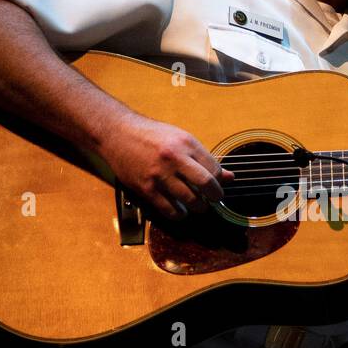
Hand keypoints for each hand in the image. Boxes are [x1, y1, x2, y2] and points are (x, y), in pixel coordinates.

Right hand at [101, 112, 235, 219]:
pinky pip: (169, 210)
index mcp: (185, 143)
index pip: (214, 169)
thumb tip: (229, 177)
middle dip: (215, 196)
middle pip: (206, 185)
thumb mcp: (180, 139)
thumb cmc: (151, 136)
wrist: (117, 134)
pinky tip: (180, 210)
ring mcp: (159, 175)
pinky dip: (179, 214)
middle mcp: (174, 158)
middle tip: (213, 199)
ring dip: (199, 207)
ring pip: (190, 200)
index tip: (216, 185)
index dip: (219, 181)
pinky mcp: (146, 189)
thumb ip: (204, 158)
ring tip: (198, 205)